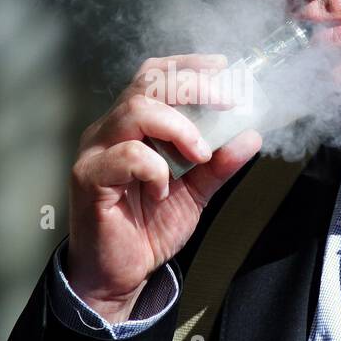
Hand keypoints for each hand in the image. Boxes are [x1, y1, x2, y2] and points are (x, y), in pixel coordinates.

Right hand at [64, 53, 262, 322]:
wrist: (119, 274)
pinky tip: (164, 190)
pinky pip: (127, 156)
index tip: (225, 69)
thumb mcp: (194, 193)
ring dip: (179, 127)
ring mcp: (96, 151)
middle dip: (193, 86)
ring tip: (199, 154)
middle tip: (227, 102)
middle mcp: (110, 130)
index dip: (189, 66)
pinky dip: (155, 168)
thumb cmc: (147, 228)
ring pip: (136, 111)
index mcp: (131, 125)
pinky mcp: (89, 177)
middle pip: (148, 84)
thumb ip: (219, 164)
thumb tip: (250, 136)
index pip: (155, 75)